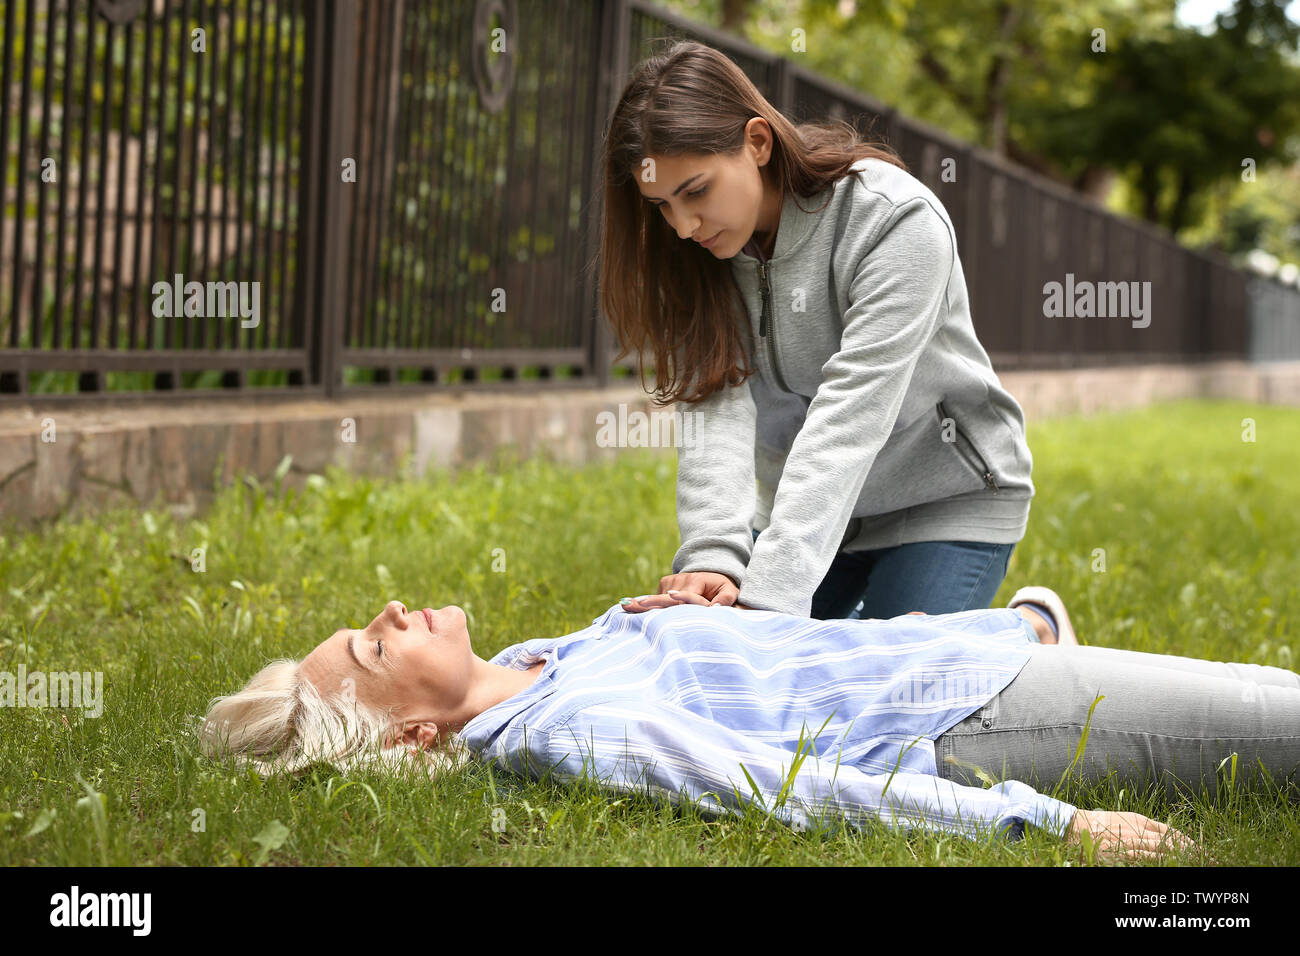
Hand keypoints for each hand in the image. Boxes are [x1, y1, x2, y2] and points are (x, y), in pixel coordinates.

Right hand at [620, 572, 752, 613]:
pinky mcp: (663, 583)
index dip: (674, 603)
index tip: (659, 603)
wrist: (712, 573)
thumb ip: (725, 599)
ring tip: (625, 606)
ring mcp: (670, 581)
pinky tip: (632, 606)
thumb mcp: (730, 591)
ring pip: (660, 600)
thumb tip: (716, 608)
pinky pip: (658, 598)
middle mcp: (680, 580)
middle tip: (627, 604)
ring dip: (647, 607)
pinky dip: (651, 605)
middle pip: (664, 598)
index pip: (684, 597)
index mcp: (696, 581)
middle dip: (648, 603)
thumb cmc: (722, 587)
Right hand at [1065, 809, 1195, 861]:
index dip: (1190, 842)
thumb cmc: (1097, 824)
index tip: (1206, 851)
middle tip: (1212, 860)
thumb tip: (1166, 837)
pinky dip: (1163, 860)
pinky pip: (1147, 857)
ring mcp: (1131, 841)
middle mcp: (1138, 829)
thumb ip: (1143, 826)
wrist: (1072, 826)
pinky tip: (1175, 864)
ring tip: (1201, 863)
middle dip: (1193, 851)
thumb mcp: (1123, 819)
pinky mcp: (1123, 852)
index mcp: (1138, 820)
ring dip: (1183, 856)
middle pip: (1172, 841)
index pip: (1171, 832)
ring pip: (1163, 849)